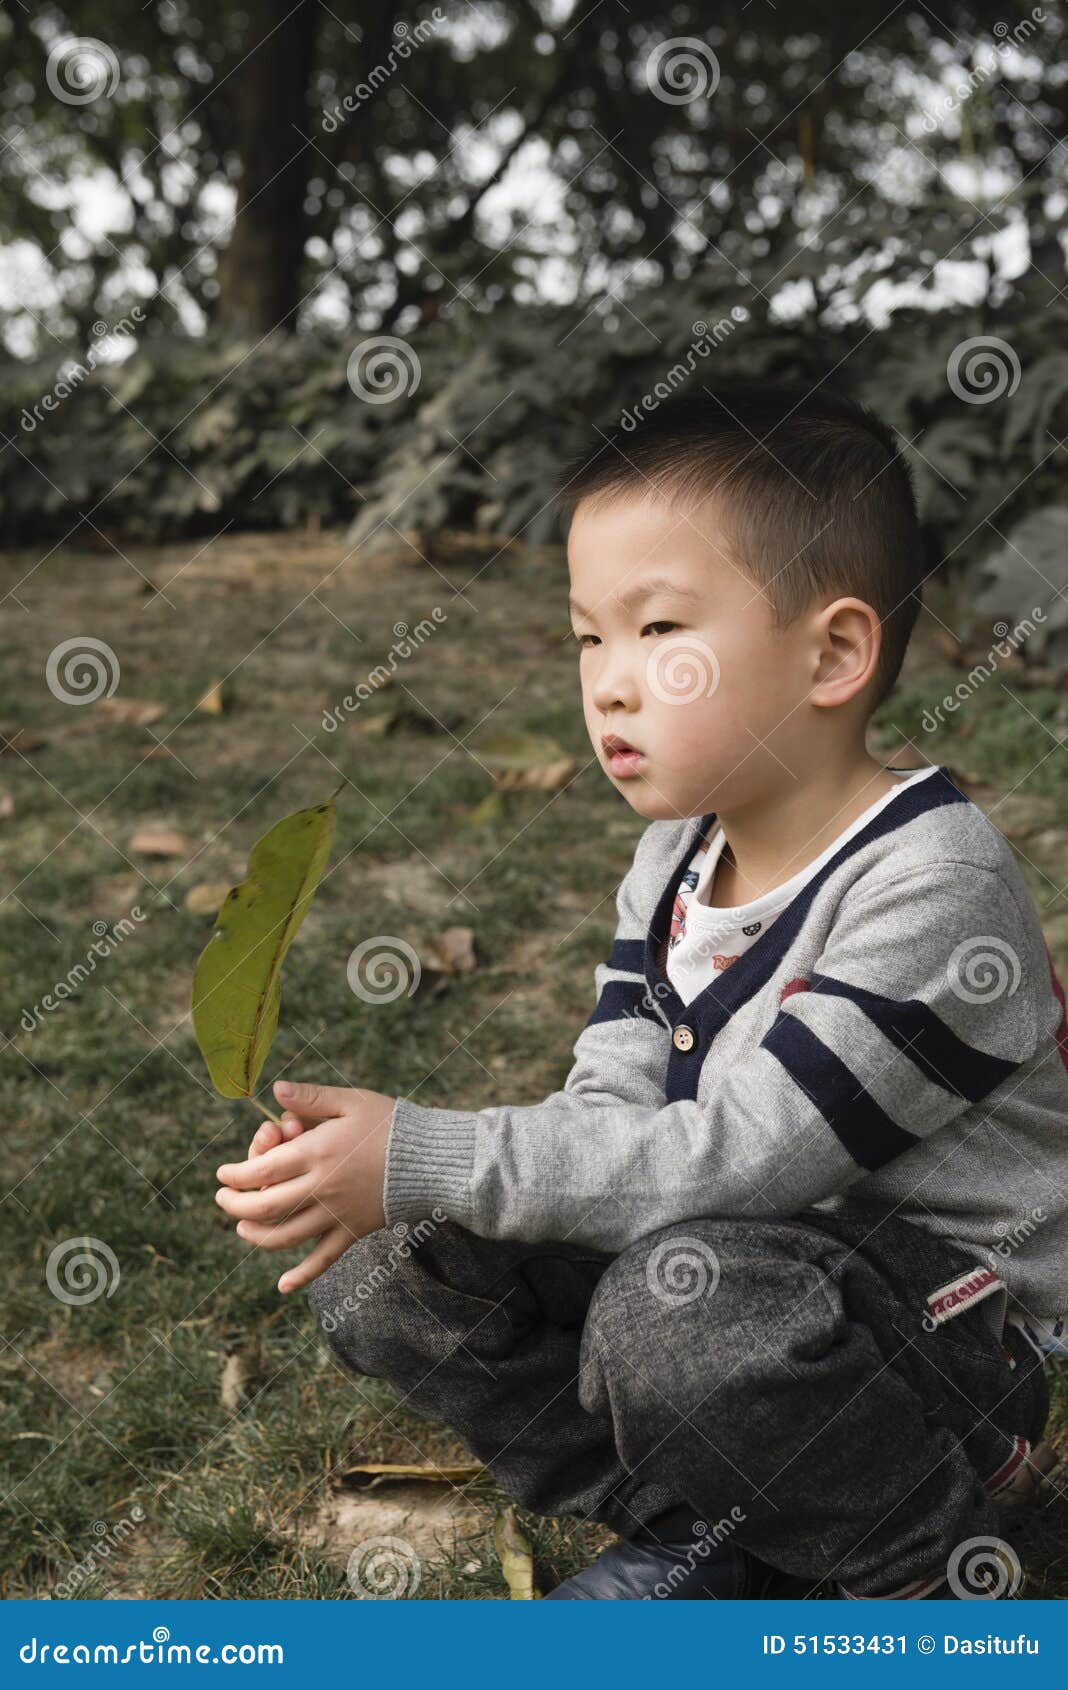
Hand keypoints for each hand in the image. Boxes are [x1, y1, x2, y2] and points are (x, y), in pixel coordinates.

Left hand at [215, 1079, 395, 1293]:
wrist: (430, 1159)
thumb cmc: (390, 1124)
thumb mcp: (351, 1101)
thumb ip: (311, 1098)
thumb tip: (274, 1090)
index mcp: (316, 1153)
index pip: (260, 1169)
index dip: (235, 1173)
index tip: (224, 1173)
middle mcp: (320, 1187)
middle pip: (263, 1205)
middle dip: (235, 1204)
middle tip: (223, 1198)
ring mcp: (335, 1214)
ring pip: (284, 1236)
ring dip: (255, 1235)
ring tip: (242, 1228)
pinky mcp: (352, 1232)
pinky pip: (322, 1260)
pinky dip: (301, 1276)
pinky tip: (283, 1286)